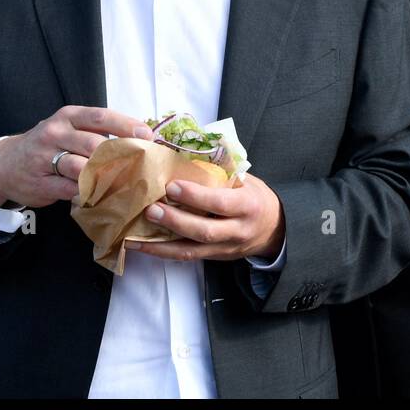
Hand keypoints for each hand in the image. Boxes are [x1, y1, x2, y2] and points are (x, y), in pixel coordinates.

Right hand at [0, 106, 153, 208]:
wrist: (4, 164)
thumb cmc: (49, 144)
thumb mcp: (69, 129)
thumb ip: (97, 132)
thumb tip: (140, 140)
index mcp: (68, 117)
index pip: (100, 117)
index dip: (126, 125)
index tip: (147, 136)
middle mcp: (55, 133)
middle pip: (94, 144)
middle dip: (120, 157)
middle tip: (142, 166)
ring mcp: (45, 159)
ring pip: (82, 168)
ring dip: (107, 178)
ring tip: (127, 184)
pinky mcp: (42, 183)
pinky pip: (71, 189)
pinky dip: (90, 194)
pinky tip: (104, 196)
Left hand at [128, 173, 285, 262]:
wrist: (273, 229)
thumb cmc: (254, 197)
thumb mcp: (246, 180)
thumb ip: (221, 172)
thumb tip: (186, 151)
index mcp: (247, 205)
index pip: (219, 203)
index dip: (195, 196)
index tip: (172, 186)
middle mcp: (237, 230)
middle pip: (204, 231)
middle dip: (175, 221)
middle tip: (151, 209)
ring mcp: (224, 248)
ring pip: (191, 251)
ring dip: (161, 244)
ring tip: (136, 235)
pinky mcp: (213, 257)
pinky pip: (186, 257)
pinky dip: (162, 252)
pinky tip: (142, 246)